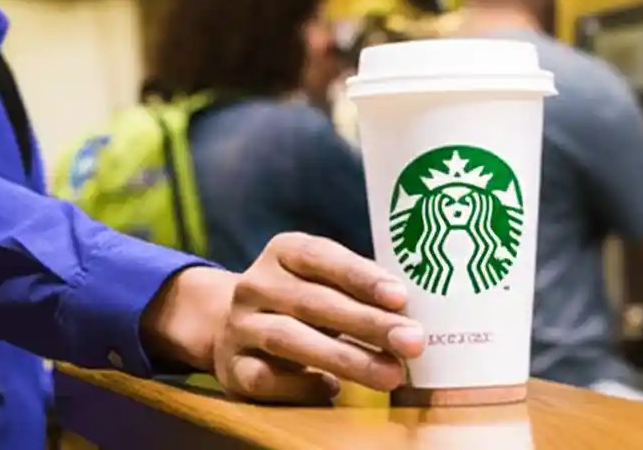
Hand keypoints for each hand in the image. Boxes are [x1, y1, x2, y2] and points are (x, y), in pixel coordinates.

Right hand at [174, 233, 423, 403]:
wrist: (229, 328)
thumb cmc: (300, 301)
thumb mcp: (321, 281)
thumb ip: (358, 289)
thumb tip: (411, 314)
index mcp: (283, 252)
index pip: (320, 256)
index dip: (361, 275)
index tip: (400, 296)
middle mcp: (255, 285)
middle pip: (312, 302)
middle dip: (367, 322)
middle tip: (412, 341)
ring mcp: (240, 326)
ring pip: (290, 340)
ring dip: (346, 358)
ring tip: (391, 374)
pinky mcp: (233, 367)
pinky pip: (267, 378)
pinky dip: (302, 385)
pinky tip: (334, 390)